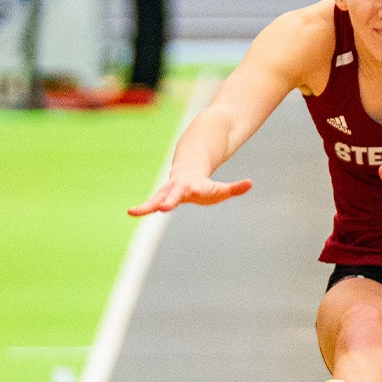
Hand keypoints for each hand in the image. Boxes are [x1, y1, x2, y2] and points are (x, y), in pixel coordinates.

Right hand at [127, 172, 253, 216]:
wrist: (187, 170)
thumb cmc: (204, 185)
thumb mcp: (221, 188)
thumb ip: (234, 187)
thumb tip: (250, 184)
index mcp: (197, 186)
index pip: (204, 189)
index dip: (204, 189)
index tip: (198, 189)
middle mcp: (180, 187)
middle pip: (175, 194)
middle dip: (170, 200)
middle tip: (164, 207)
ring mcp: (169, 191)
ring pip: (157, 198)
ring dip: (149, 205)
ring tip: (134, 211)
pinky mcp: (161, 197)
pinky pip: (150, 204)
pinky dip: (142, 208)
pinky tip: (131, 212)